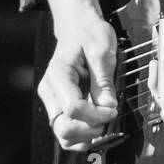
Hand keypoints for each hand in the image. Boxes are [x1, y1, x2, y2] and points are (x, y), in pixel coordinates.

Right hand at [38, 0, 119, 151]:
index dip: (97, 115)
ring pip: (62, 135)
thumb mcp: (102, 51)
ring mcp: (51, 101)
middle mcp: (49, 90)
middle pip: (63, 127)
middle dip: (90, 129)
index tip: (114, 108)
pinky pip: (66, 133)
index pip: (73, 108)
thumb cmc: (89, 34)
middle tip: (109, 118)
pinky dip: (82, 136)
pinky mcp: (57, 107)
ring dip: (86, 136)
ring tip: (103, 123)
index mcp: (58, 74)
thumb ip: (104, 81)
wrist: (78, 27)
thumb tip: (108, 107)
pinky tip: (96, 126)